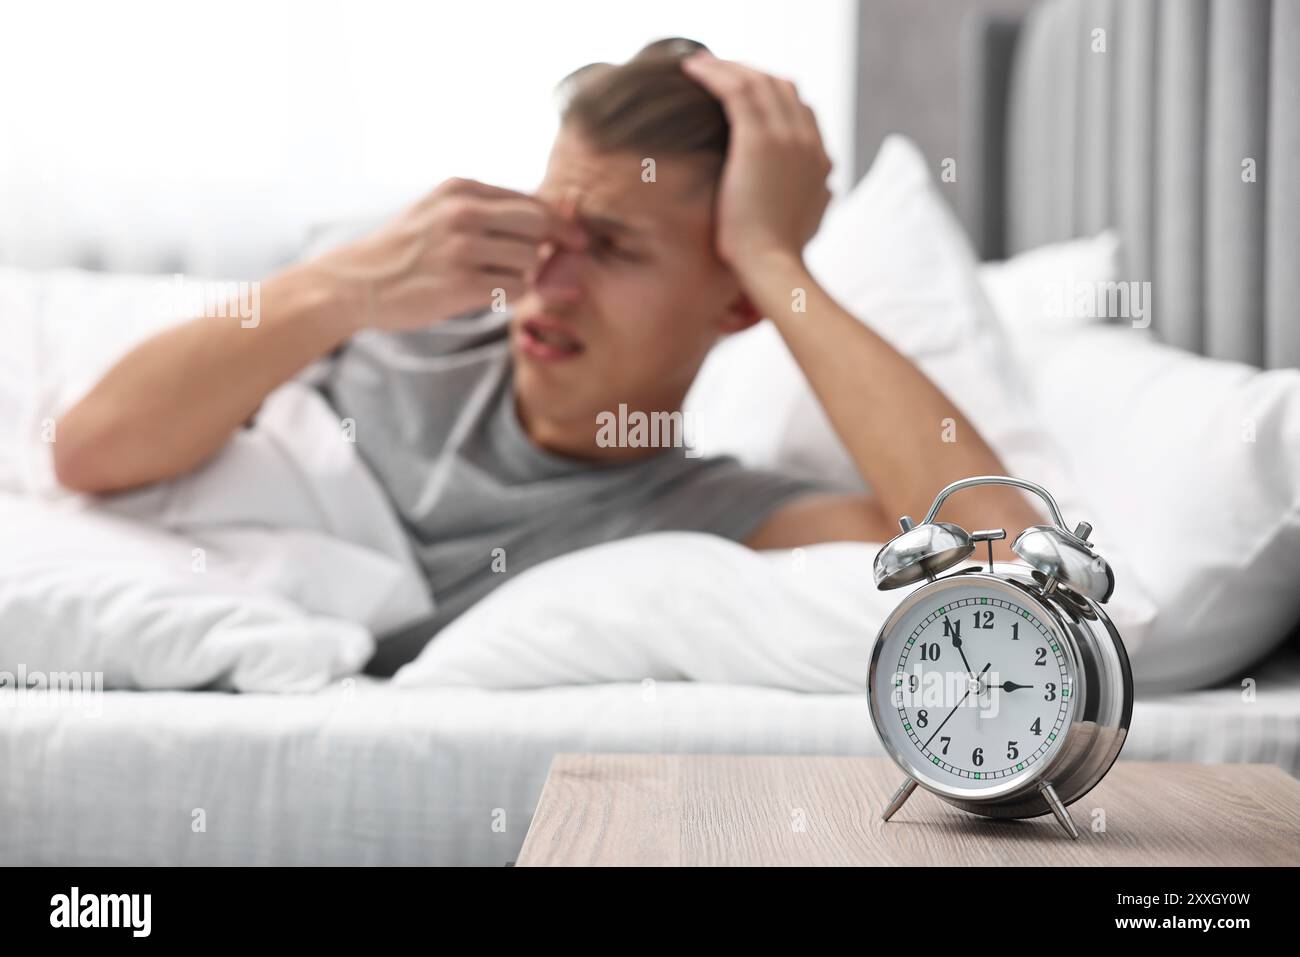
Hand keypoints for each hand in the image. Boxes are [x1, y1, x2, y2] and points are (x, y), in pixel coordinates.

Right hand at [312, 177, 585, 332]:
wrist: (357, 282)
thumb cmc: (407, 250)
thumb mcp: (440, 211)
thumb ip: (488, 210)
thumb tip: (553, 219)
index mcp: (460, 189)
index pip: (530, 200)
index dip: (557, 222)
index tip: (569, 240)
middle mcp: (462, 212)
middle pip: (539, 224)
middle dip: (551, 245)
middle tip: (543, 263)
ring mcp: (461, 248)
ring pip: (530, 258)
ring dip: (525, 274)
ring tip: (498, 278)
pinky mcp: (460, 285)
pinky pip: (516, 288)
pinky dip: (512, 295)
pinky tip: (488, 294)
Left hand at [681, 52, 831, 278]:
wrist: (771, 265)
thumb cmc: (779, 256)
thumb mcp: (809, 220)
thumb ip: (817, 196)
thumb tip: (827, 187)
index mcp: (819, 157)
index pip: (798, 107)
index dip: (769, 92)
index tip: (739, 92)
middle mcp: (807, 140)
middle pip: (779, 86)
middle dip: (747, 72)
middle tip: (715, 70)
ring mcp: (786, 137)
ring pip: (757, 81)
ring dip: (727, 67)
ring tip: (699, 64)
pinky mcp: (758, 139)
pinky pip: (735, 90)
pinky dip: (714, 73)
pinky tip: (692, 69)